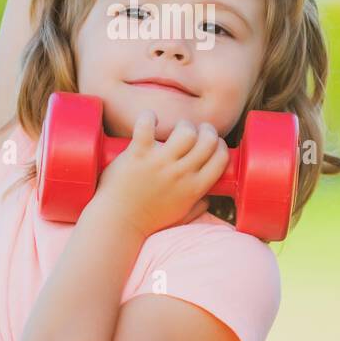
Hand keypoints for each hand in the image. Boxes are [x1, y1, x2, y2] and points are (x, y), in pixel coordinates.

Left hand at [92, 110, 227, 238]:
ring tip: (175, 128)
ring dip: (184, 124)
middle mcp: (180, 174)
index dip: (221, 145)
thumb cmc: (148, 220)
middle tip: (197, 130)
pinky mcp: (137, 154)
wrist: (118, 223)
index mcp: (194, 188)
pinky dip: (149, 117)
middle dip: (207, 130)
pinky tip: (150, 119)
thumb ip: (198, 206)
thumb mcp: (181, 216)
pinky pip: (146, 126)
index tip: (214, 141)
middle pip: (208, 140)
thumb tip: (208, 198)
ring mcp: (159, 163)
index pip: (221, 158)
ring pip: (186, 131)